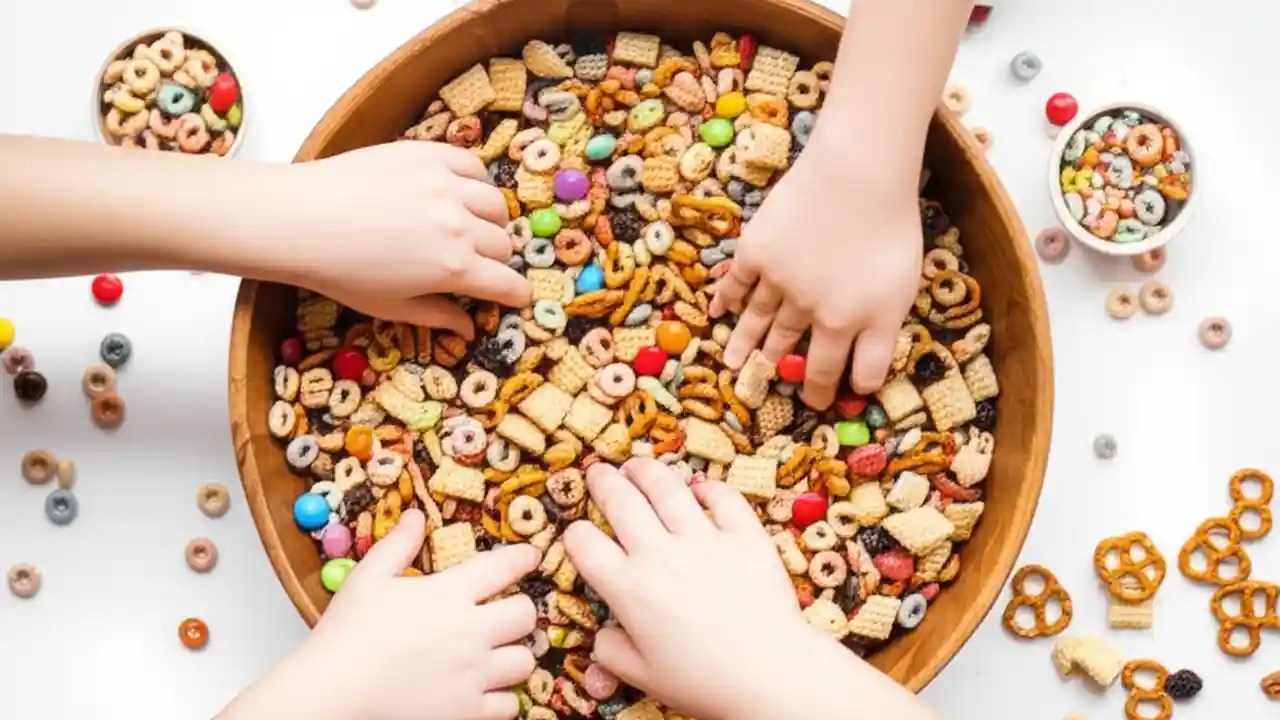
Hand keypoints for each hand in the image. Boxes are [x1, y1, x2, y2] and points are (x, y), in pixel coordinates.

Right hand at [222, 510, 537, 719]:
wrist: (333, 691)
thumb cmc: (347, 633)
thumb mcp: (368, 578)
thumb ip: (398, 544)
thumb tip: (415, 515)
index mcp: (449, 593)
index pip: (505, 567)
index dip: (524, 558)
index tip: (529, 558)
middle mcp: (471, 632)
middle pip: (526, 615)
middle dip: (518, 612)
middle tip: (503, 615)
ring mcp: (473, 675)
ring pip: (524, 661)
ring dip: (513, 656)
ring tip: (495, 655)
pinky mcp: (468, 712)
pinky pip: (508, 705)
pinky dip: (501, 700)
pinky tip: (482, 691)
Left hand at [276, 142, 530, 337]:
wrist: (298, 219)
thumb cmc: (340, 272)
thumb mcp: (390, 306)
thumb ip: (437, 316)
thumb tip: (469, 330)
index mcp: (453, 269)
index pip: (508, 283)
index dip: (515, 294)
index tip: (514, 295)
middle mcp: (459, 226)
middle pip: (503, 243)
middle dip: (495, 258)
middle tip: (473, 261)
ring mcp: (446, 186)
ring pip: (495, 203)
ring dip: (488, 219)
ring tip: (468, 224)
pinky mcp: (429, 155)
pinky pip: (472, 166)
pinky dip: (473, 181)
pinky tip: (457, 191)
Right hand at [562, 459, 824, 719]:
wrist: (772, 676)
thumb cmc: (706, 683)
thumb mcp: (645, 677)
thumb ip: (613, 653)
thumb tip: (602, 636)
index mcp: (630, 589)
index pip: (585, 544)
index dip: (575, 534)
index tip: (578, 533)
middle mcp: (661, 555)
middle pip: (621, 501)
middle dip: (603, 481)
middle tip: (597, 472)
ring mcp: (705, 540)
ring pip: (667, 488)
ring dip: (647, 471)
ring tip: (637, 464)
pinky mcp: (744, 535)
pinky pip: (723, 498)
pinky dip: (708, 487)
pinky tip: (699, 487)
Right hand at [710, 149, 920, 407]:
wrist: (857, 176)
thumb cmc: (891, 228)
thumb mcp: (902, 293)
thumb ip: (882, 335)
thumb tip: (864, 373)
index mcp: (849, 324)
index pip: (837, 370)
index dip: (827, 390)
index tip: (819, 401)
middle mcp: (810, 313)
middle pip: (794, 350)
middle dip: (783, 373)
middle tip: (767, 390)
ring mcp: (779, 283)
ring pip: (760, 322)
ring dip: (746, 345)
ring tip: (734, 364)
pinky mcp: (756, 254)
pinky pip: (737, 284)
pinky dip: (725, 299)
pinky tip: (717, 312)